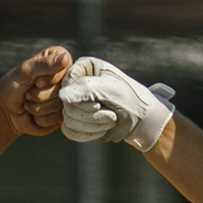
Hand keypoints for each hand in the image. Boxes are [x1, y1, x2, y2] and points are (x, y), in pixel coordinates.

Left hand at [0, 47, 71, 137]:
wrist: (5, 112)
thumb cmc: (12, 87)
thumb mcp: (24, 72)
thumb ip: (44, 64)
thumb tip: (65, 58)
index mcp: (58, 59)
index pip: (66, 68)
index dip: (50, 79)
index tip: (36, 82)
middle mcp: (65, 77)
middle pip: (64, 89)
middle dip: (40, 95)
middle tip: (28, 94)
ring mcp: (66, 96)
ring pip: (60, 105)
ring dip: (39, 107)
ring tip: (29, 102)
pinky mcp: (63, 113)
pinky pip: (58, 118)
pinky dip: (42, 118)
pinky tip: (34, 114)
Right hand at [59, 57, 174, 151]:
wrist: (141, 119)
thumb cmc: (128, 97)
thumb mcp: (109, 88)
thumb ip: (84, 88)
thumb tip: (61, 95)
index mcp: (83, 68)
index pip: (66, 84)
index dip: (82, 97)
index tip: (100, 99)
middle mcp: (75, 85)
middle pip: (66, 105)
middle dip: (91, 114)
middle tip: (111, 113)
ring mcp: (74, 104)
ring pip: (68, 120)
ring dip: (92, 125)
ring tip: (111, 120)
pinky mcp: (76, 121)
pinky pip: (69, 131)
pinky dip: (87, 134)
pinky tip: (102, 129)